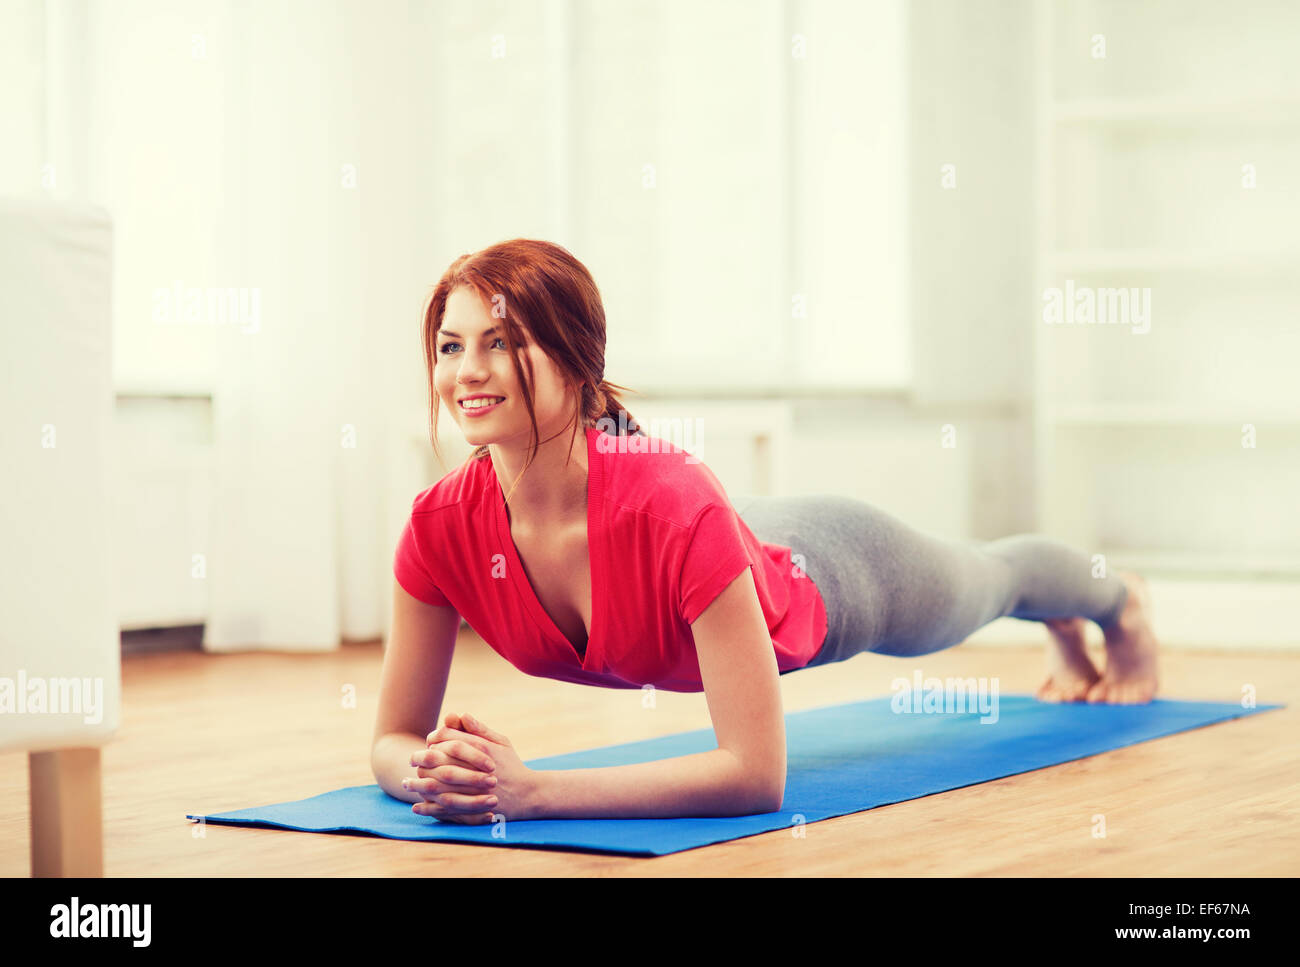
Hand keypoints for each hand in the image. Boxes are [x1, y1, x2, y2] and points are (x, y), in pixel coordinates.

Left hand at [407, 712, 538, 823]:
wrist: (528, 794)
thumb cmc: (512, 765)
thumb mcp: (501, 742)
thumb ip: (479, 729)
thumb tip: (459, 714)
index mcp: (482, 749)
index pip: (448, 738)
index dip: (434, 738)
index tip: (428, 742)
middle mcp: (475, 768)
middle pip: (439, 760)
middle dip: (421, 758)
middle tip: (412, 760)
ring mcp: (474, 790)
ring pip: (438, 785)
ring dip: (419, 784)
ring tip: (406, 783)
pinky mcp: (473, 810)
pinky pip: (444, 809)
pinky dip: (428, 807)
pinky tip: (416, 805)